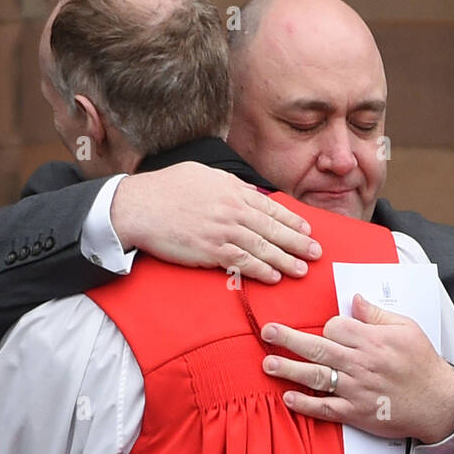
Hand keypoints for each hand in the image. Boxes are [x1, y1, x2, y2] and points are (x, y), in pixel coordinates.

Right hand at [110, 162, 321, 282]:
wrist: (138, 206)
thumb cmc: (165, 190)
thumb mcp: (202, 175)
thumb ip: (228, 186)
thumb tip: (249, 194)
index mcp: (232, 190)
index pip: (270, 208)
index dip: (292, 221)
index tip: (307, 230)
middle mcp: (232, 209)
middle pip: (273, 228)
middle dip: (298, 243)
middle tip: (316, 254)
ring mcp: (223, 231)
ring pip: (263, 248)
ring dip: (285, 261)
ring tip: (301, 270)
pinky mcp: (211, 251)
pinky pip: (243, 263)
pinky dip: (261, 271)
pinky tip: (274, 278)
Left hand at [260, 292, 453, 444]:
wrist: (438, 403)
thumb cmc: (423, 364)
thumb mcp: (407, 329)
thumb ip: (377, 315)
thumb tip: (355, 300)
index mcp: (372, 341)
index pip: (335, 327)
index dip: (327, 326)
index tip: (327, 331)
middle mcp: (360, 364)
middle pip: (317, 348)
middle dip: (288, 338)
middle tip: (266, 331)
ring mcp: (356, 390)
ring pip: (316, 377)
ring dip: (289, 369)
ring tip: (268, 363)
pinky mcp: (355, 413)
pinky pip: (325, 408)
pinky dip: (306, 404)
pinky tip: (288, 398)